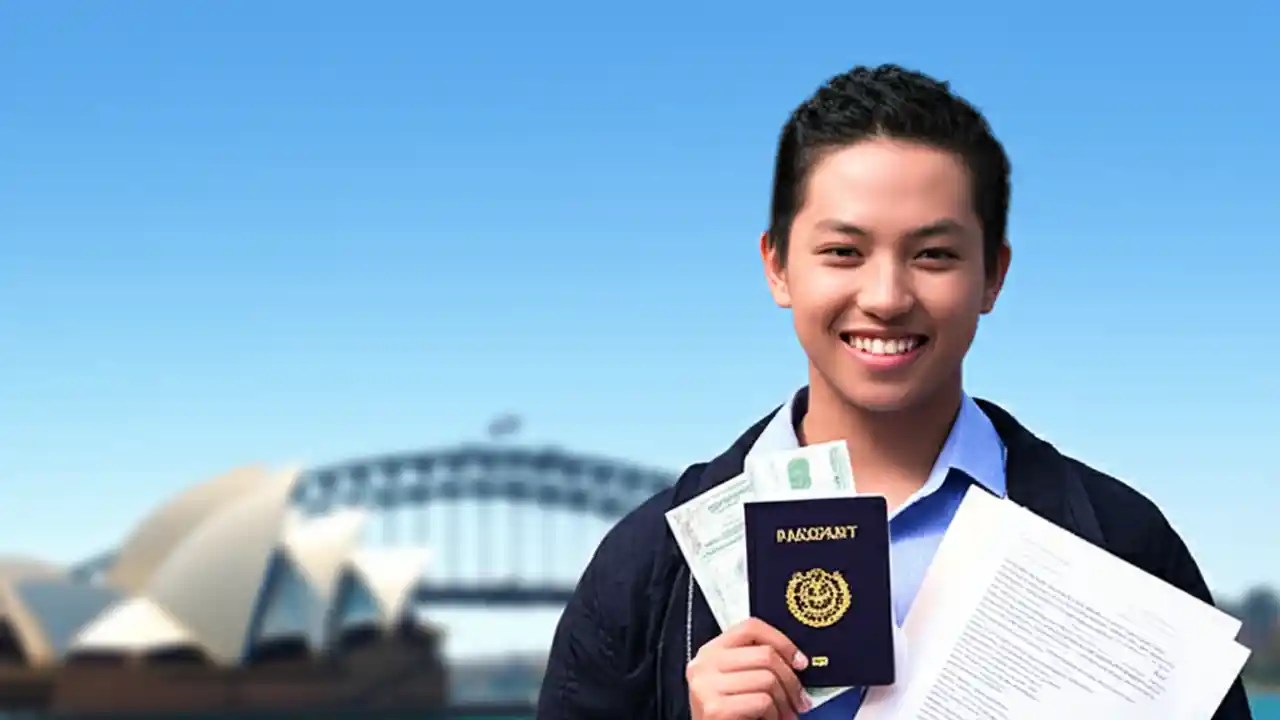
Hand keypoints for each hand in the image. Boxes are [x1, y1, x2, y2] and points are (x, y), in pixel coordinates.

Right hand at [687, 617, 810, 719]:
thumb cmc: (732, 716)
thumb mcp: (739, 682)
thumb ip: (755, 664)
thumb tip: (796, 661)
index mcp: (710, 652)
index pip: (750, 627)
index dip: (782, 641)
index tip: (800, 662)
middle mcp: (704, 664)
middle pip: (765, 654)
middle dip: (791, 681)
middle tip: (800, 701)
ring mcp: (706, 686)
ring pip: (767, 679)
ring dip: (784, 703)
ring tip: (784, 716)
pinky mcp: (715, 708)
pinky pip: (762, 702)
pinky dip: (773, 715)